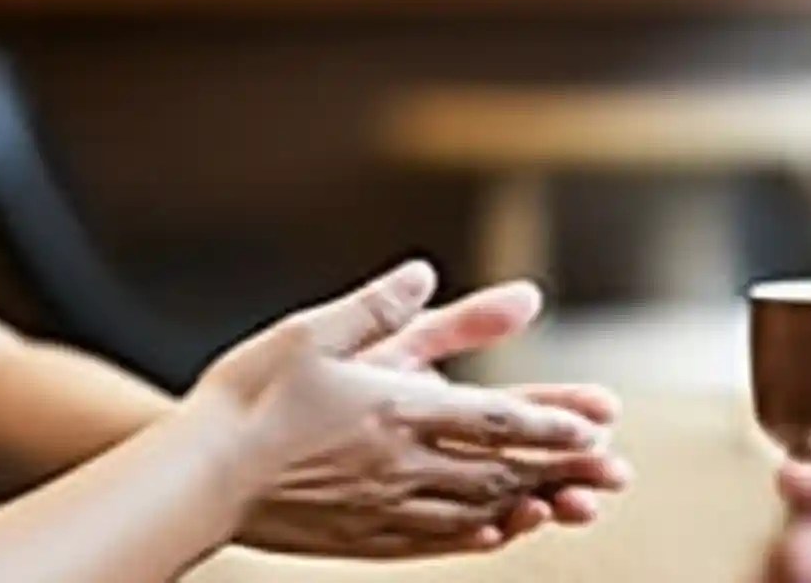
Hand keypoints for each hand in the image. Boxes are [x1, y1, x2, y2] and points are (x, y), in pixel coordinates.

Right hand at [190, 268, 624, 559]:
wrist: (198, 479)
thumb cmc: (250, 397)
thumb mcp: (312, 332)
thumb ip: (377, 304)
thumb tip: (425, 269)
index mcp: (397, 411)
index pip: (494, 419)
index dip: (550, 423)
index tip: (597, 426)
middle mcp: (403, 464)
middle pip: (499, 470)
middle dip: (561, 469)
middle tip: (612, 474)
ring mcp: (384, 507)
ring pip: (475, 510)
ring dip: (529, 504)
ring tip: (569, 505)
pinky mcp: (361, 538)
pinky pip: (433, 542)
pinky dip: (475, 537)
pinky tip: (493, 536)